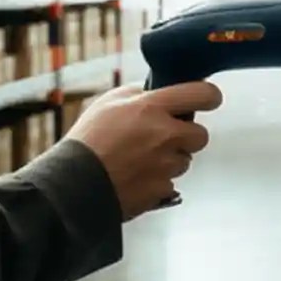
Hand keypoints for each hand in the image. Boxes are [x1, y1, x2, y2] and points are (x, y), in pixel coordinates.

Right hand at [68, 82, 223, 219]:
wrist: (70, 186)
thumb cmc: (86, 142)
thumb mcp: (108, 103)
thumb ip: (139, 94)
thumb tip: (159, 92)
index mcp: (152, 108)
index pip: (202, 94)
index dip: (210, 96)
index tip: (209, 99)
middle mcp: (164, 135)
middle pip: (201, 134)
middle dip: (187, 136)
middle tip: (165, 137)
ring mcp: (165, 164)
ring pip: (185, 160)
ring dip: (170, 159)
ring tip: (140, 159)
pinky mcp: (162, 189)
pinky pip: (170, 182)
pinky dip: (157, 180)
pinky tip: (136, 176)